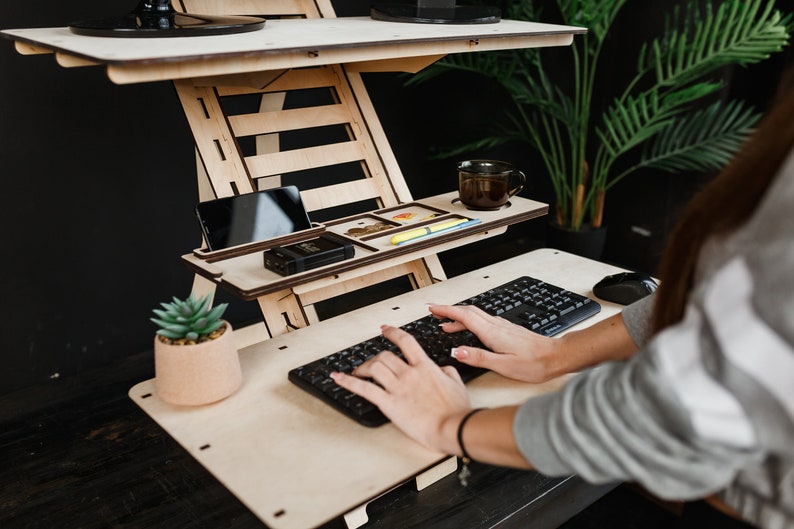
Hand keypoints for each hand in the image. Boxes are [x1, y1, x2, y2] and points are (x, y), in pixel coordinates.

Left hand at [332, 325, 471, 454]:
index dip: (393, 332)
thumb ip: (447, 372)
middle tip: (369, 359)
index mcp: (425, 367)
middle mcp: (409, 374)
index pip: (406, 342)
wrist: (453, 427)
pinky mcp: (389, 403)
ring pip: (374, 367)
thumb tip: (442, 368)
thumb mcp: (457, 384)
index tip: (386, 329)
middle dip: (375, 356)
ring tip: (358, 371)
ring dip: (363, 367)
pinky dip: (348, 382)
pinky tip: (339, 378)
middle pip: (385, 355)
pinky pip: (364, 389)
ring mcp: (398, 388)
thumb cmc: (457, 410)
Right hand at [429, 304, 562, 382]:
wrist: (556, 357)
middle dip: (449, 310)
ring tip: (447, 324)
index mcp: (492, 333)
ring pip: (476, 315)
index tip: (432, 308)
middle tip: (434, 312)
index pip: (464, 316)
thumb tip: (457, 351)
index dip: (446, 311)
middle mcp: (496, 325)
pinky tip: (471, 329)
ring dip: (459, 316)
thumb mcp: (502, 365)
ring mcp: (503, 326)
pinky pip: (484, 320)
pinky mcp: (508, 330)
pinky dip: (471, 321)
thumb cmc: (533, 364)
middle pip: (468, 311)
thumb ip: (478, 357)